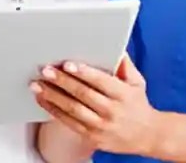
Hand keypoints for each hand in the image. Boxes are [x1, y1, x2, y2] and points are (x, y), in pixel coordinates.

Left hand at [32, 54, 160, 156]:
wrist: (147, 136)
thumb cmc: (138, 105)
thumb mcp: (137, 82)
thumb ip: (125, 65)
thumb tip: (115, 48)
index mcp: (123, 94)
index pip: (101, 81)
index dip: (83, 72)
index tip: (68, 64)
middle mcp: (112, 111)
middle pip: (83, 95)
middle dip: (62, 81)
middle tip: (46, 71)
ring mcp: (101, 126)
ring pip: (73, 110)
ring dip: (53, 96)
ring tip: (38, 86)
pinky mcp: (92, 137)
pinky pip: (69, 122)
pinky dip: (54, 111)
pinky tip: (44, 101)